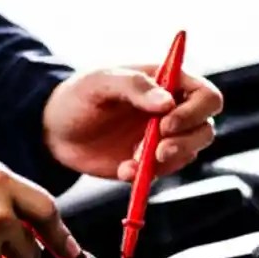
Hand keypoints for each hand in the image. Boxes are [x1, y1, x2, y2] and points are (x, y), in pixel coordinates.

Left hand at [42, 66, 223, 181]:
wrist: (53, 131)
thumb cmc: (77, 97)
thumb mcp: (100, 83)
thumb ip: (134, 86)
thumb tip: (167, 102)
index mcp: (167, 82)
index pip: (205, 95)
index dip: (195, 111)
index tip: (166, 123)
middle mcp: (172, 110)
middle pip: (205, 128)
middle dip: (184, 142)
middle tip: (156, 150)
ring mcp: (163, 138)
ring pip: (190, 152)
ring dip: (167, 161)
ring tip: (134, 160)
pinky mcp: (150, 162)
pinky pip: (164, 173)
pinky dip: (147, 175)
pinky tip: (124, 170)